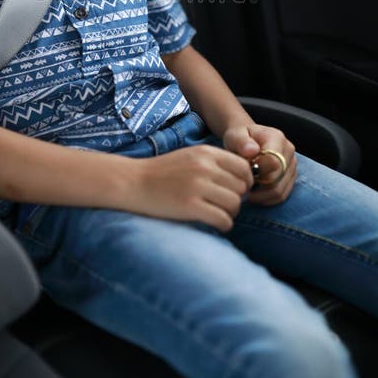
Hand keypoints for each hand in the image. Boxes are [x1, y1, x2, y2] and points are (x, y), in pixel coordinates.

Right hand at [128, 145, 254, 231]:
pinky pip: (223, 219)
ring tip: (218, 213)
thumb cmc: (163, 172)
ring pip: (235, 205)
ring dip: (230, 213)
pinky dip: (223, 224)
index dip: (244, 181)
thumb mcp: (190, 156)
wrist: (133, 182)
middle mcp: (205, 167)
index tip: (236, 190)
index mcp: (206, 153)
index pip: (244, 167)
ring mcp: (198, 187)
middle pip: (241, 188)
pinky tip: (214, 223)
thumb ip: (215, 163)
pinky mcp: (190, 207)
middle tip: (224, 204)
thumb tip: (243, 178)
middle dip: (237, 198)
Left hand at [243, 123, 296, 205]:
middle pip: (277, 179)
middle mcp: (289, 150)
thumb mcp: (234, 135)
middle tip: (242, 184)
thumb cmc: (239, 138)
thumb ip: (240, 141)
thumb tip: (251, 151)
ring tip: (247, 190)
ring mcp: (292, 164)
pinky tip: (254, 194)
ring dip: (261, 196)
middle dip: (257, 186)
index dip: (257, 173)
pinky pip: (282, 195)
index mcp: (276, 137)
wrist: (247, 140)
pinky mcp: (291, 176)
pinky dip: (267, 199)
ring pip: (280, 191)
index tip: (243, 173)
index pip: (273, 162)